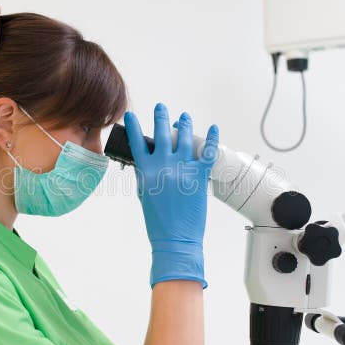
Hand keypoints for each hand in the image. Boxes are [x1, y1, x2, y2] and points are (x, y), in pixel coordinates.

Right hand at [124, 103, 218, 288]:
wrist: (174, 237)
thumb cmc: (158, 220)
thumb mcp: (144, 194)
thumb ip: (145, 174)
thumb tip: (146, 160)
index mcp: (146, 170)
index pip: (137, 141)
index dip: (134, 126)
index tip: (131, 115)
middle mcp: (163, 165)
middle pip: (162, 133)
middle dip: (161, 117)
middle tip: (161, 107)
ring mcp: (182, 168)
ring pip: (184, 137)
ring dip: (184, 124)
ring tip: (184, 116)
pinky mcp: (199, 175)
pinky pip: (207, 151)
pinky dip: (212, 138)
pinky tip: (213, 128)